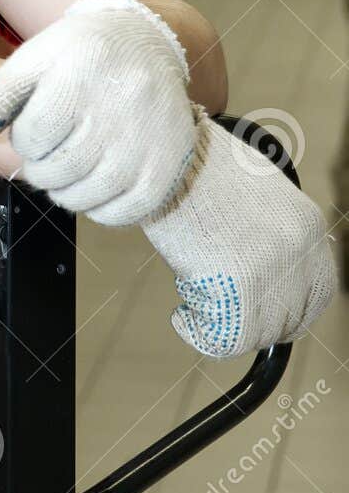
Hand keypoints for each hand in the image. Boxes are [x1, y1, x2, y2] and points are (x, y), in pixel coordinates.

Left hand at [0, 0, 198, 226]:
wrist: (150, 42)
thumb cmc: (82, 54)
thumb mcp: (35, 56)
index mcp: (82, 71)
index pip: (34, 133)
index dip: (24, 140)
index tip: (35, 130)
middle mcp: (121, 104)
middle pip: (59, 168)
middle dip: (41, 169)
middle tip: (49, 156)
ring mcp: (149, 138)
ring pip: (88, 195)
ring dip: (65, 192)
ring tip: (68, 171)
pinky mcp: (169, 164)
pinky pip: (125, 211)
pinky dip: (102, 210)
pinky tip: (97, 185)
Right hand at [142, 113, 335, 358]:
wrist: (174, 156)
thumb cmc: (199, 165)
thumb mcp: (254, 192)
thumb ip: (266, 228)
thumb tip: (250, 262)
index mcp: (306, 226)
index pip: (318, 292)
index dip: (288, 312)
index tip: (260, 314)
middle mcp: (299, 252)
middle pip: (288, 320)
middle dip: (252, 325)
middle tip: (218, 314)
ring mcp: (272, 270)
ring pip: (256, 333)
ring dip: (222, 325)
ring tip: (193, 299)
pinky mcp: (240, 286)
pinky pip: (224, 337)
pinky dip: (199, 332)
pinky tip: (183, 315)